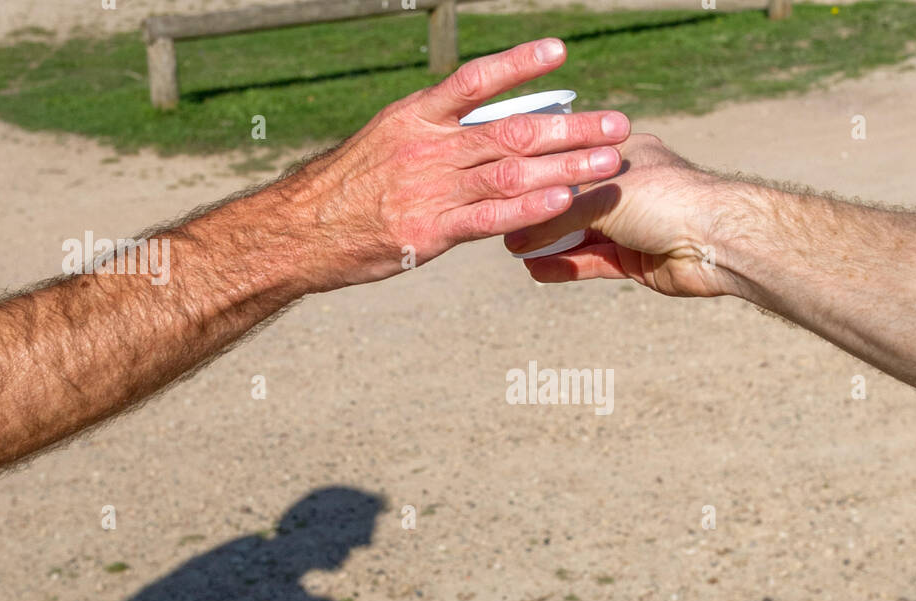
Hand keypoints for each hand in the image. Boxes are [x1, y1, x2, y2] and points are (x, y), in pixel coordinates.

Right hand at [244, 38, 630, 292]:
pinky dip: (530, 209)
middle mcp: (428, 148)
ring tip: (610, 161)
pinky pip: (489, 219)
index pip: (474, 80)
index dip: (519, 63)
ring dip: (566, 165)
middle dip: (572, 126)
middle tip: (618, 122)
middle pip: (512, 129)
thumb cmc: (344, 190)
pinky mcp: (429, 232)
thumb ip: (432, 136)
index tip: (560, 51)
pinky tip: (565, 200)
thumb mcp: (383, 144)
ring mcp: (431, 190)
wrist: (297, 233)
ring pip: (511, 172)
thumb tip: (477, 126)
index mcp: (415, 118)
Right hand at [502, 134, 759, 297]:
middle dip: (539, 214)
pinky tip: (536, 270)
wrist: (719, 241)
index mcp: (623, 154)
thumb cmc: (667, 198)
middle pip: (572, 202)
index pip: (570, 161)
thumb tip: (516, 235)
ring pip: (580, 235)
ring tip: (513, 250)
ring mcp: (631, 226)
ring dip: (549, 244)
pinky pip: (592, 263)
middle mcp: (626, 188)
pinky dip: (566, 267)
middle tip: (503, 223)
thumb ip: (559, 214)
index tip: (504, 185)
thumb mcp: (604, 196)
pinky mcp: (634, 261)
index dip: (538, 175)